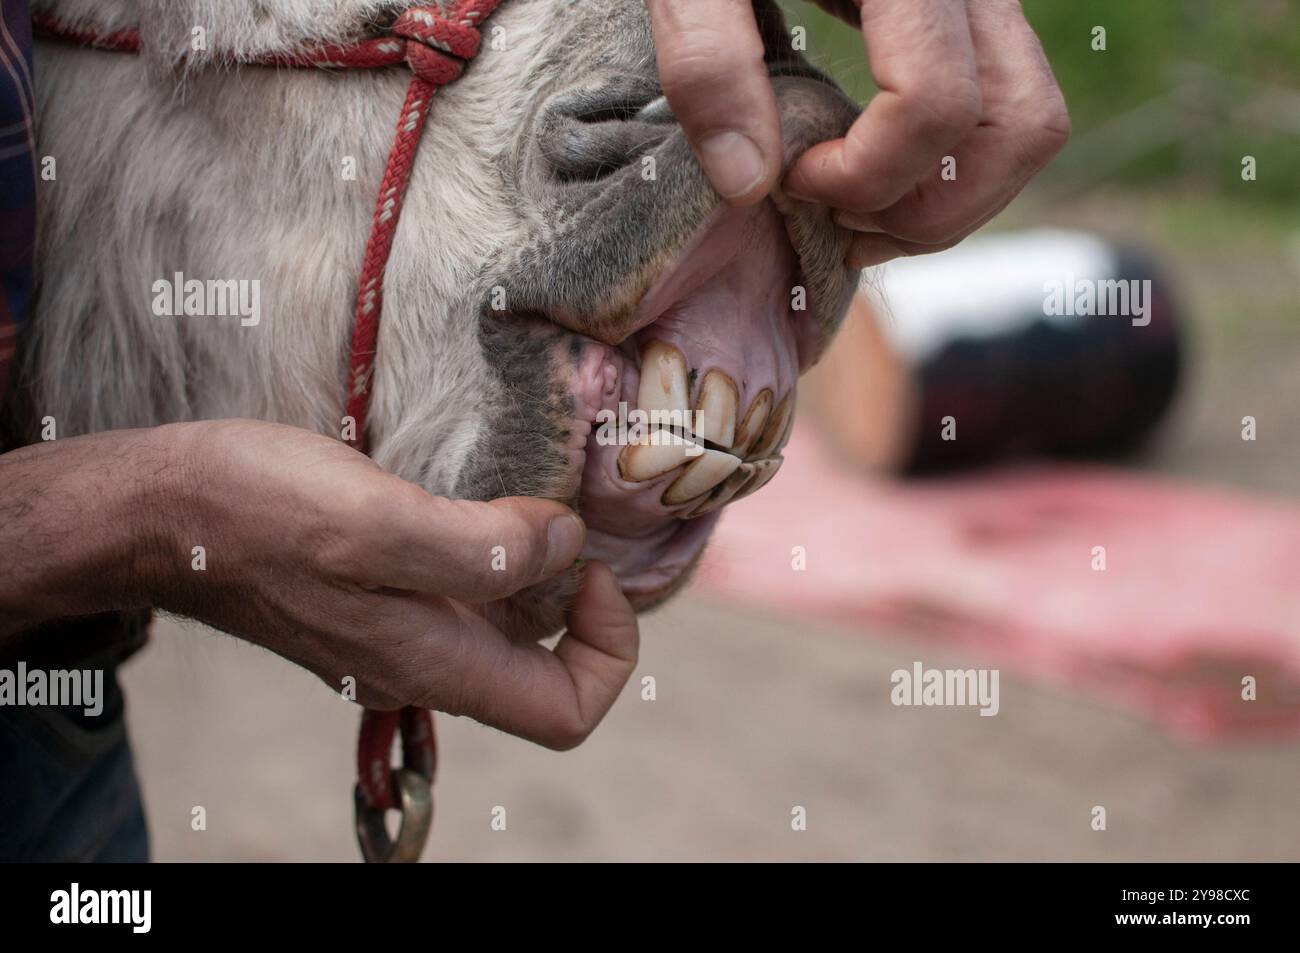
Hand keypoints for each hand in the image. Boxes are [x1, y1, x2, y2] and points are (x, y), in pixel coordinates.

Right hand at [0, 421, 637, 748]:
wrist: (153, 514)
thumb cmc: (253, 513)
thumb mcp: (378, 522)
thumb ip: (484, 547)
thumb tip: (565, 544)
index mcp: (434, 664)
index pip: (565, 712)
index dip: (606, 649)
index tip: (589, 568)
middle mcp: (422, 663)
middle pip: (542, 667)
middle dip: (577, 598)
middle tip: (564, 516)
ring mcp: (395, 633)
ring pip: (503, 625)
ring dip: (535, 569)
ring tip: (527, 497)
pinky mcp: (373, 596)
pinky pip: (459, 592)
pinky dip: (489, 550)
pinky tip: (474, 495)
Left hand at [647, 0, 1069, 267]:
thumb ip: (706, 62)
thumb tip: (749, 185)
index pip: (936, 105)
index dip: (864, 175)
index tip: (787, 178)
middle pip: (1018, 127)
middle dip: (930, 209)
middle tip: (837, 220)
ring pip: (1028, 126)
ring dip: (953, 201)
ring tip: (857, 214)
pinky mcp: (972, 14)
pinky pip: (1004, 108)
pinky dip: (953, 169)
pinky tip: (873, 182)